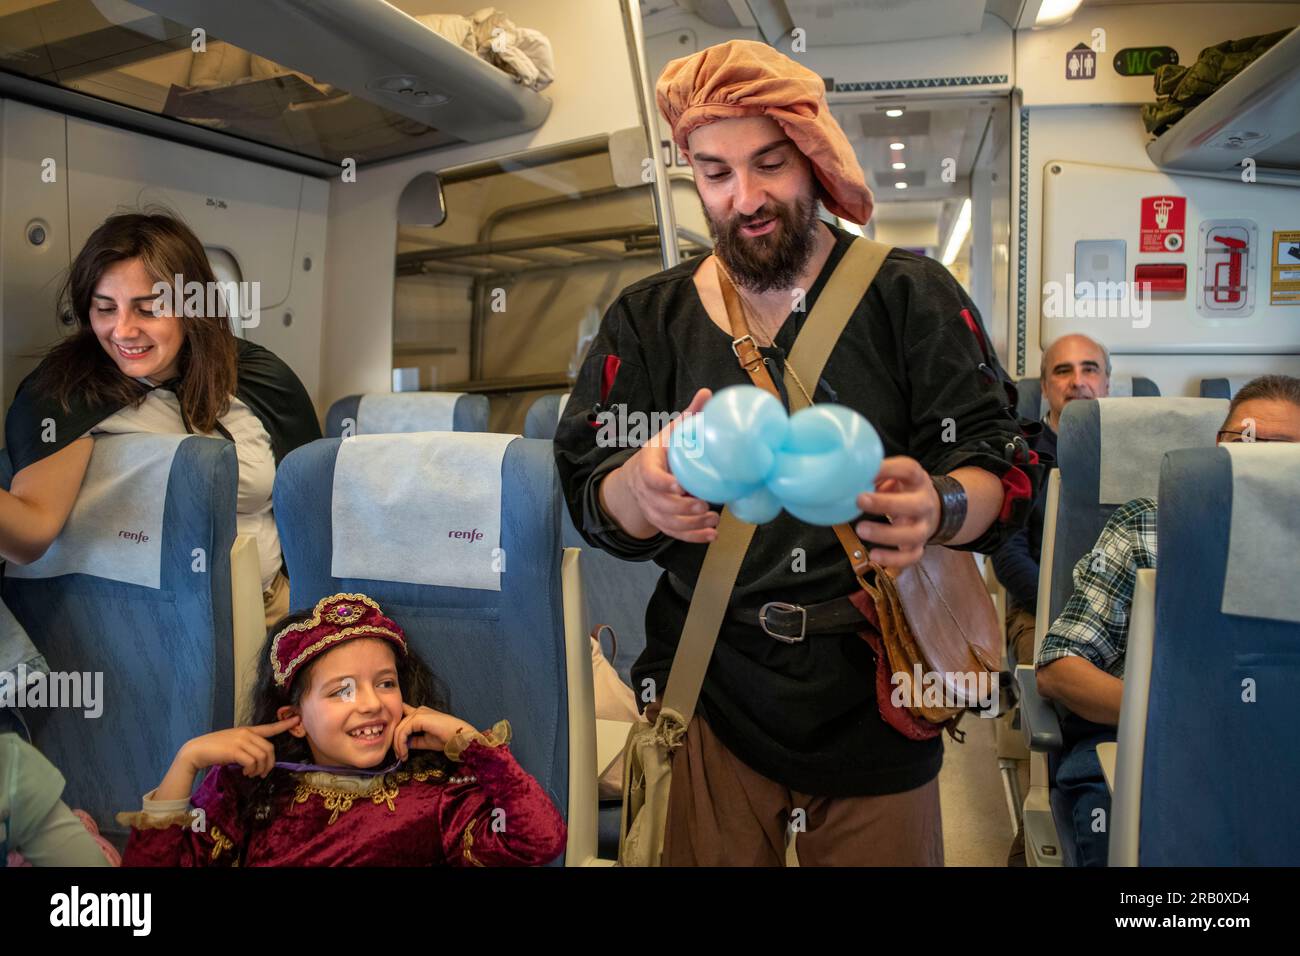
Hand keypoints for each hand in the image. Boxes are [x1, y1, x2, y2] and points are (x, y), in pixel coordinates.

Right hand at [177, 716, 299, 777]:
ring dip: (259, 769)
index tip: (297, 720)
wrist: (196, 751)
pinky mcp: (235, 750)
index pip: (269, 727)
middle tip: (262, 774)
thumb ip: (247, 747)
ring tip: (251, 774)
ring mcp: (241, 741)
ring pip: (262, 756)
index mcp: (247, 730)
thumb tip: (259, 760)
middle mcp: (246, 733)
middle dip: (269, 764)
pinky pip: (252, 762)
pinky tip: (245, 772)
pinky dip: (251, 770)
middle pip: (269, 749)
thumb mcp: (234, 744)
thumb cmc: (215, 750)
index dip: (284, 725)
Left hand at [393, 703, 471, 759]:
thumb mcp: (426, 741)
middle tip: (399, 756)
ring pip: (398, 728)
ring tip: (402, 757)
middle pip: (398, 724)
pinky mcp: (419, 718)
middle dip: (394, 741)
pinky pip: (403, 731)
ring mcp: (419, 712)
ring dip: (397, 745)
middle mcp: (419, 710)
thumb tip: (401, 745)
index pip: (402, 716)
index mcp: (421, 714)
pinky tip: (405, 753)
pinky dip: (401, 744)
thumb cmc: (448, 739)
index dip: (395, 728)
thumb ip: (414, 741)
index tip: (397, 747)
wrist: (461, 738)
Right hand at [606, 388, 718, 543]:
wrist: (637, 477)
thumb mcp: (669, 433)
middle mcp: (646, 490)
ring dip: (691, 525)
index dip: (663, 483)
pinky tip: (711, 535)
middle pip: (661, 504)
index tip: (680, 486)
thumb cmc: (660, 453)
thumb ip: (688, 417)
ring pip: (669, 522)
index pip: (651, 477)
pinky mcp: (660, 521)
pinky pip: (674, 533)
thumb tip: (707, 393)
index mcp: (647, 465)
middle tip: (705, 506)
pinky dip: (693, 537)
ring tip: (713, 520)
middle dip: (683, 509)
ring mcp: (652, 508)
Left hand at [853, 456, 940, 569]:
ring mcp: (924, 527)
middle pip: (913, 504)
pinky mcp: (918, 547)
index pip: (908, 470)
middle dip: (886, 503)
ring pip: (912, 534)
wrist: (932, 511)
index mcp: (917, 480)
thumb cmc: (904, 491)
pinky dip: (893, 559)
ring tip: (861, 529)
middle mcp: (924, 504)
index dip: (888, 469)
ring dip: (886, 534)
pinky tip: (874, 555)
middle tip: (860, 500)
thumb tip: (847, 476)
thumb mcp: (895, 477)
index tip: (864, 470)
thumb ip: (876, 475)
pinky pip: (910, 557)